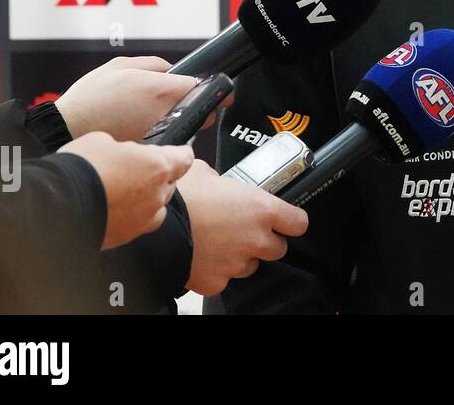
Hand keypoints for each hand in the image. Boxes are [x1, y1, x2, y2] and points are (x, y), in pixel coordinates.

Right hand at [53, 56, 200, 141]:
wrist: (65, 129)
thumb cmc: (90, 97)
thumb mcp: (120, 66)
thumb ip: (154, 65)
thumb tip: (173, 71)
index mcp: (161, 90)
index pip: (203, 89)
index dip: (213, 87)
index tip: (219, 89)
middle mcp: (165, 115)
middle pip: (204, 115)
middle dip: (202, 108)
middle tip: (188, 102)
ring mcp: (159, 136)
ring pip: (187, 131)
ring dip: (184, 123)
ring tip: (160, 118)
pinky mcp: (150, 152)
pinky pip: (169, 143)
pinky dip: (165, 137)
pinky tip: (147, 131)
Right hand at [58, 132, 194, 250]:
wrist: (58, 206)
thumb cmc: (81, 167)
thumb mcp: (103, 142)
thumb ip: (124, 150)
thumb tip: (124, 158)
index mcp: (157, 167)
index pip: (183, 159)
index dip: (181, 154)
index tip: (181, 152)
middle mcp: (156, 196)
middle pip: (169, 184)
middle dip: (159, 176)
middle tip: (137, 170)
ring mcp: (143, 220)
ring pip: (156, 208)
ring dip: (148, 199)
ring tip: (128, 193)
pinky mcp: (126, 237)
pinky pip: (137, 225)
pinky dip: (131, 217)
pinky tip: (114, 210)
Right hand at [175, 160, 309, 295]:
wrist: (154, 231)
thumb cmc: (179, 198)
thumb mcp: (203, 172)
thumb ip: (221, 178)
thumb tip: (215, 178)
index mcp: (261, 209)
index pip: (298, 222)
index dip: (291, 221)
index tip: (284, 220)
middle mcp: (256, 239)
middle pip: (278, 248)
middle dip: (264, 241)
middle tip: (244, 232)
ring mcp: (238, 263)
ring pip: (250, 265)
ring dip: (241, 256)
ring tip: (219, 243)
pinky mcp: (217, 282)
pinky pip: (224, 279)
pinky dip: (216, 271)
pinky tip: (202, 257)